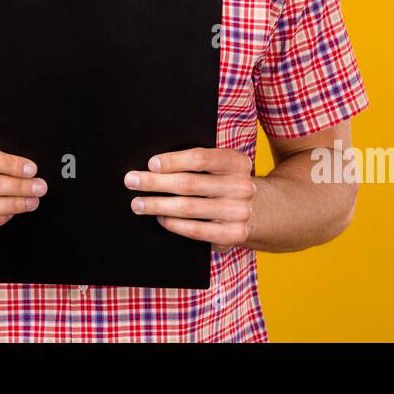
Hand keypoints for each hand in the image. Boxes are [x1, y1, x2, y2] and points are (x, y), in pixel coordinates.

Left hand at [124, 147, 256, 251]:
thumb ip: (199, 163)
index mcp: (237, 162)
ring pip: (189, 208)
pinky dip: (174, 224)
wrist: (261, 210)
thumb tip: (154, 165)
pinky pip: (197, 231)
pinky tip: (160, 218)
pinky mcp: (234, 234)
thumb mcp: (223, 166)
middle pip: (189, 183)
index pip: (201, 158)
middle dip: (155, 182)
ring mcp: (239, 212)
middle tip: (132, 181)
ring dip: (158, 205)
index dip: (174, 160)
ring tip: (138, 203)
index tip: (151, 163)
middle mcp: (241, 186)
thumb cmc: (226, 182)